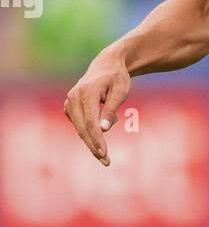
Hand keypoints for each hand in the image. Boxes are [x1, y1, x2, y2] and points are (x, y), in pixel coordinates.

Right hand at [64, 51, 131, 165]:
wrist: (107, 65)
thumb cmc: (117, 78)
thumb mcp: (120, 92)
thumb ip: (110, 109)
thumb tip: (103, 129)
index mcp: (86, 92)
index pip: (91, 123)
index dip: (97, 140)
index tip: (104, 154)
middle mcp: (73, 97)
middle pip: (82, 129)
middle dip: (94, 146)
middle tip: (106, 161)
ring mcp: (69, 101)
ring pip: (80, 128)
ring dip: (94, 138)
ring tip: (115, 120)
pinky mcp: (70, 106)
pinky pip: (80, 124)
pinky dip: (91, 128)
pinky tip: (104, 118)